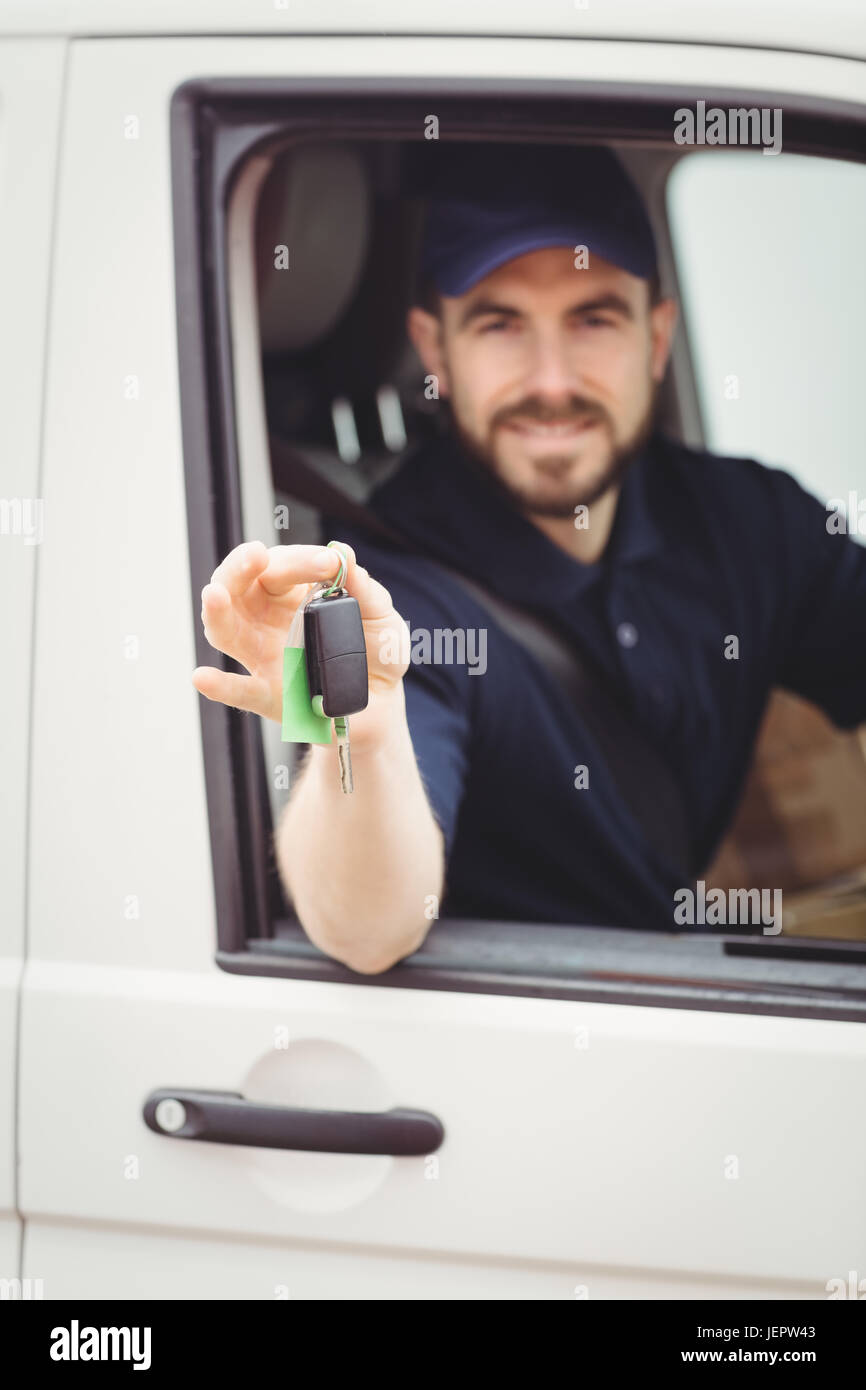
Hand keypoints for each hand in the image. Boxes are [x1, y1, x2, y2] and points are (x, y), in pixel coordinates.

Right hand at [192, 540, 409, 733]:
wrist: (382, 704)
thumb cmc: (374, 652)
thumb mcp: (380, 616)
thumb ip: (365, 588)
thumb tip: (342, 552)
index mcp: (292, 594)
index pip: (278, 566)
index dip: (298, 559)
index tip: (328, 563)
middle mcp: (268, 621)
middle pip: (238, 588)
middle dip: (239, 568)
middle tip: (256, 555)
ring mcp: (264, 658)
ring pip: (227, 632)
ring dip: (217, 612)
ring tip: (214, 595)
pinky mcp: (271, 697)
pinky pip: (241, 691)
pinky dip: (220, 686)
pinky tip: (203, 677)